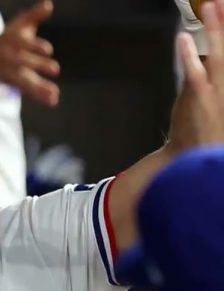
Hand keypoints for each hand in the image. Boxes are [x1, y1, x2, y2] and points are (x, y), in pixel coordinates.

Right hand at [0, 1, 59, 105]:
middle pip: (23, 63)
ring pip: (24, 80)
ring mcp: (10, 72)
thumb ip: (34, 15)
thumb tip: (49, 5)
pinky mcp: (13, 82)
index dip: (34, 46)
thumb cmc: (8, 36)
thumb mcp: (20, 23)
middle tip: (56, 69)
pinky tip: (53, 100)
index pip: (22, 44)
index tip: (49, 49)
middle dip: (38, 66)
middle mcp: (9, 58)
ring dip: (39, 88)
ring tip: (54, 95)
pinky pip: (27, 90)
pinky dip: (40, 95)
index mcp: (10, 41)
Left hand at [170, 0, 223, 150]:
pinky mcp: (198, 99)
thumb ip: (216, 80)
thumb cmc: (214, 136)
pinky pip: (193, 72)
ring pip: (220, 54)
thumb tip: (207, 57)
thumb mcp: (220, 107)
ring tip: (211, 5)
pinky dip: (187, 55)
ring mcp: (218, 92)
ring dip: (216, 28)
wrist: (202, 162)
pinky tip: (183, 37)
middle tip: (223, 1)